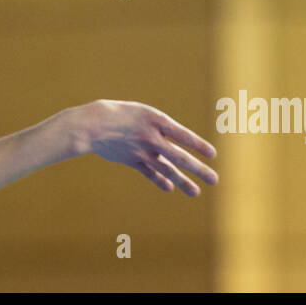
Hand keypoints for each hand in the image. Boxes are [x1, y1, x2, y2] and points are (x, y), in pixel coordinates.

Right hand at [81, 99, 218, 195]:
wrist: (91, 125)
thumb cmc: (116, 113)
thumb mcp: (140, 112)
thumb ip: (157, 127)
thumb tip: (170, 149)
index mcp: (155, 120)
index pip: (183, 135)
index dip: (198, 145)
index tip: (213, 154)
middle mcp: (151, 137)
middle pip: (179, 156)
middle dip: (198, 169)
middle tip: (214, 179)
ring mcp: (141, 151)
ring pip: (166, 169)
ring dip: (183, 181)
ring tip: (196, 192)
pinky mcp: (132, 161)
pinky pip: (150, 173)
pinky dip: (160, 181)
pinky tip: (170, 188)